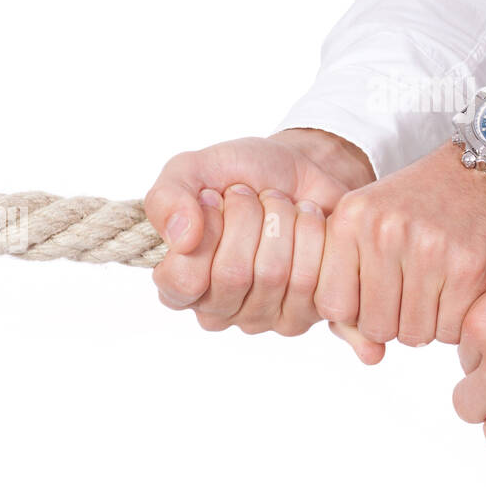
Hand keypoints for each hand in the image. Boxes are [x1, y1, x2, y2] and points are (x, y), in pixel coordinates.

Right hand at [144, 129, 372, 336]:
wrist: (302, 170)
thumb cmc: (240, 174)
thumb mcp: (190, 170)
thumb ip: (166, 199)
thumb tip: (182, 240)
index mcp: (177, 283)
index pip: (184, 280)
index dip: (205, 230)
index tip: (212, 197)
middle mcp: (217, 309)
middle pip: (233, 275)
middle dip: (248, 216)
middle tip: (251, 195)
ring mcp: (264, 316)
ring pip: (275, 274)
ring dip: (284, 219)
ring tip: (281, 205)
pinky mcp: (309, 312)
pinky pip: (316, 278)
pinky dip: (318, 232)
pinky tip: (310, 220)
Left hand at [314, 142, 485, 347]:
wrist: (482, 169)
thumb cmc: (417, 205)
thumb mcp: (367, 223)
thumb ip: (349, 282)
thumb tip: (367, 355)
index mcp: (350, 221)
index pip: (334, 306)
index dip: (355, 312)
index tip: (372, 297)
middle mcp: (385, 233)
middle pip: (376, 326)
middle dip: (392, 322)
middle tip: (409, 297)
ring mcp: (430, 250)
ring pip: (413, 334)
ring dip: (425, 325)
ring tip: (434, 292)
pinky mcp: (472, 267)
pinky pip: (451, 331)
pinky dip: (454, 323)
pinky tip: (458, 293)